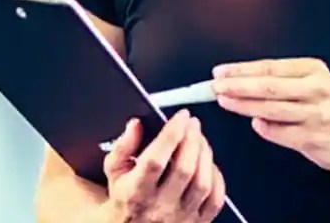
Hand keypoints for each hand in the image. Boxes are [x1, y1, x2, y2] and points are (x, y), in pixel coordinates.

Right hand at [100, 109, 225, 222]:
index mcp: (135, 192)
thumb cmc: (125, 197)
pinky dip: (216, 177)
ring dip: (205, 155)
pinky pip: (215, 199)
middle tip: (193, 123)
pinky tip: (208, 163)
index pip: (155, 161)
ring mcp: (180, 217)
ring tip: (200, 139)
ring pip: (202, 183)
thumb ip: (123, 145)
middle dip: (192, 139)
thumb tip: (136, 124)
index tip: (180, 116)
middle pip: (183, 169)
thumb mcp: (114, 170)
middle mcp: (158, 207)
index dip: (171, 134)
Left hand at [211, 57, 329, 175]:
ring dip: (244, 105)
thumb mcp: (315, 85)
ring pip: (271, 109)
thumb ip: (283, 83)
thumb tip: (241, 83)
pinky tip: (255, 124)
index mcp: (313, 71)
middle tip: (214, 86)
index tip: (220, 72)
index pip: (270, 66)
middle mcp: (316, 90)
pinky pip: (281, 133)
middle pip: (269, 86)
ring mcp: (316, 115)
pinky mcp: (314, 138)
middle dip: (238, 86)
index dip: (242, 70)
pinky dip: (265, 128)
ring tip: (225, 101)